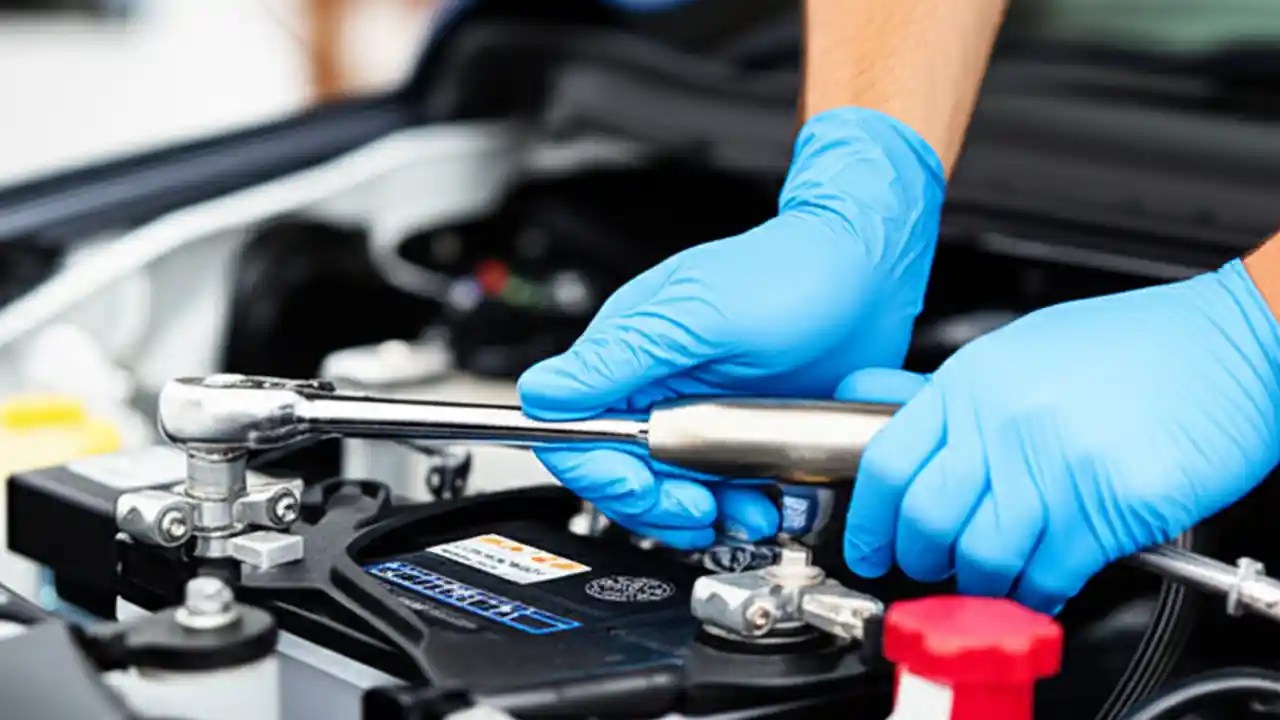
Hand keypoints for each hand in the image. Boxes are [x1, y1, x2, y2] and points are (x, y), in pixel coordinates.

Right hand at [518, 107, 944, 548]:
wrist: (867, 274)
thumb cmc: (791, 274)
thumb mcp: (699, 318)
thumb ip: (620, 359)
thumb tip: (544, 392)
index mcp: (626, 351)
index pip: (576, 429)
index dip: (601, 471)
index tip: (642, 488)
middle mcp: (652, 384)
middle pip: (620, 470)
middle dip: (655, 502)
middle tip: (700, 513)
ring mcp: (694, 409)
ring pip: (668, 486)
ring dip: (700, 513)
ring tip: (745, 514)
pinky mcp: (733, 428)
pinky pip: (717, 484)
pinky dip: (736, 505)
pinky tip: (762, 504)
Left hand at [839, 260, 1279, 612]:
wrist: (1237, 341)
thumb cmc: (1140, 347)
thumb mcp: (1023, 350)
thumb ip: (962, 399)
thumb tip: (900, 425)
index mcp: (974, 380)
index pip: (888, 461)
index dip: (870, 519)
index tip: (870, 545)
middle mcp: (1005, 420)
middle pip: (926, 518)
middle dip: (922, 559)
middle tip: (932, 566)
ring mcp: (1057, 461)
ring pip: (983, 556)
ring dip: (983, 583)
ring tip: (994, 578)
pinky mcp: (1111, 501)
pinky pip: (1051, 572)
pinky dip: (1039, 591)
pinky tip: (1045, 582)